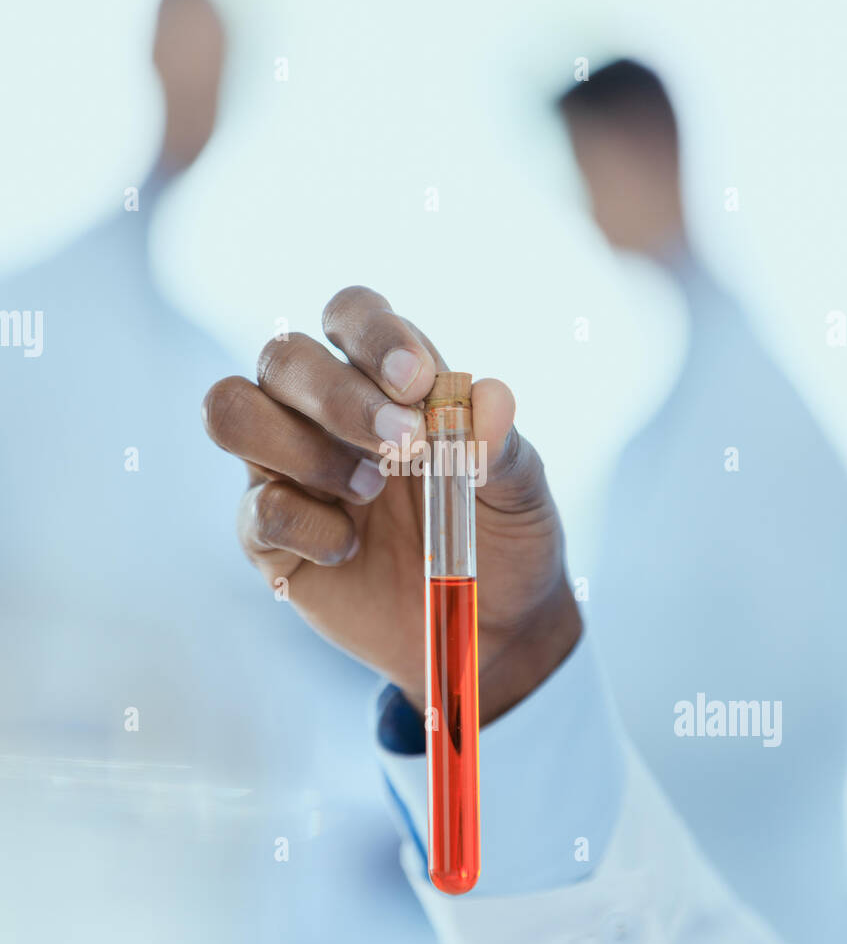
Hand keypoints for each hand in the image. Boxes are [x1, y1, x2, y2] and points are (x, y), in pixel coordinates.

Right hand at [202, 286, 580, 723]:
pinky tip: (350, 548)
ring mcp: (286, 469)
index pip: (349, 315)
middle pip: (282, 358)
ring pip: (231, 410)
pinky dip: (309, 526)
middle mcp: (320, 411)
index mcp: (383, 379)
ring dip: (300, 446)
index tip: (417, 381)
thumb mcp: (519, 489)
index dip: (373, 335)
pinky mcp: (269, 536)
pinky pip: (257, 508)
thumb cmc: (500, 536)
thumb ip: (500, 441)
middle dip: (338, 396)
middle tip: (405, 447)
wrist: (488, 629)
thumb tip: (487, 398)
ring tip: (369, 489)